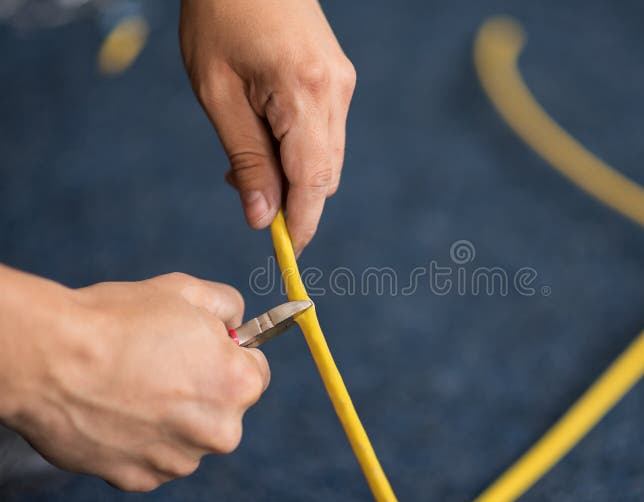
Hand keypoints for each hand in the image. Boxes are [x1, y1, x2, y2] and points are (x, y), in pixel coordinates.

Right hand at [2, 272, 268, 491]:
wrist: (51, 359)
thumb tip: (237, 321)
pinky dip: (139, 440)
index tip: (201, 349)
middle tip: (159, 365)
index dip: (227, 355)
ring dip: (171, 418)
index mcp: (239, 385)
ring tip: (130, 387)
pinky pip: (152, 457)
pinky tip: (114, 412)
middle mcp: (220, 431)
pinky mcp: (140, 479)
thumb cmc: (120, 321)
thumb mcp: (187, 292)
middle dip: (201, 389)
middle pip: (223, 408)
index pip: (254, 372)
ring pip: (188, 436)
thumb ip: (228, 306)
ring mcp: (179, 460)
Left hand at [180, 0, 356, 255]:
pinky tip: (266, 135)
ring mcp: (343, 86)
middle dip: (293, 201)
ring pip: (328, 158)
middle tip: (246, 195)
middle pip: (326, 176)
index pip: (313, 182)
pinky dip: (301, 151)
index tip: (287, 253)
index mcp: (306, 94)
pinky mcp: (339, 80)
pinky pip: (326, 135)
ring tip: (248, 161)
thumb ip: (246, 159)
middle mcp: (336, 93)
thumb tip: (263, 219)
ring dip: (295, 176)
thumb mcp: (218, 93)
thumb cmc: (220, 18)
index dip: (303, 224)